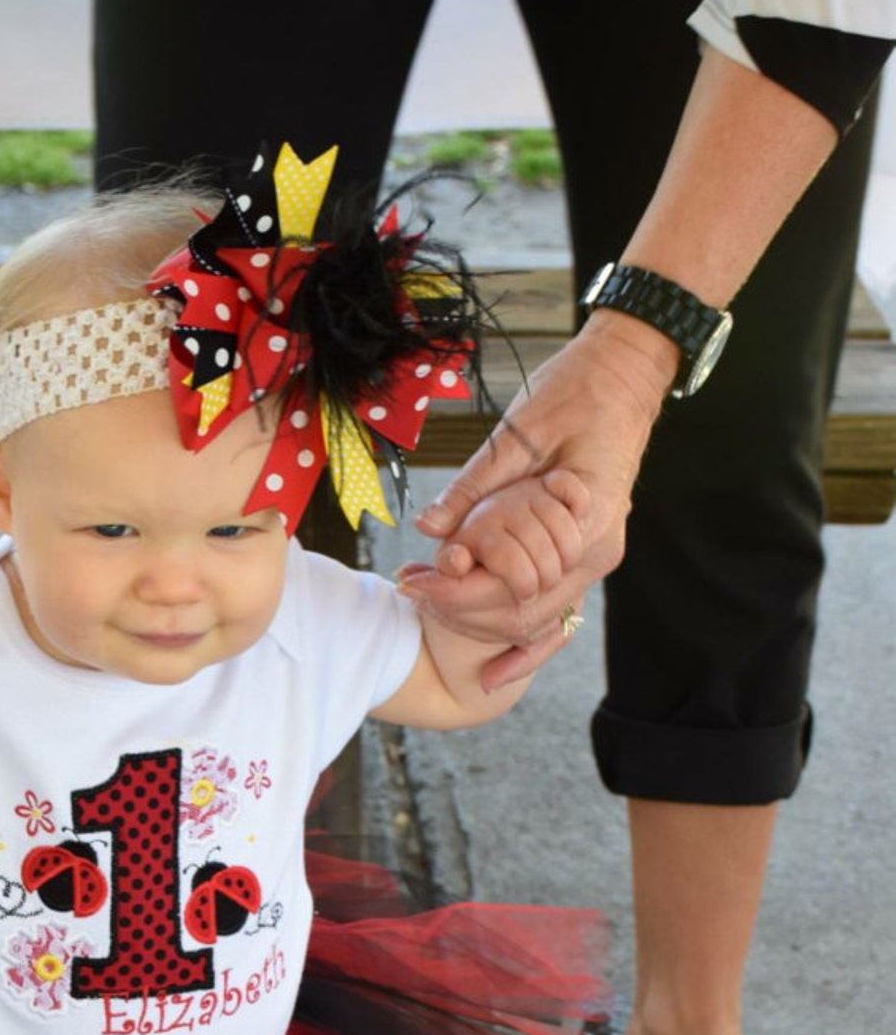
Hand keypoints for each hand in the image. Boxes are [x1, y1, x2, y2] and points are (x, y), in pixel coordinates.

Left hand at [401, 315, 673, 686]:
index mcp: (588, 523)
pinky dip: (522, 632)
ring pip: (539, 618)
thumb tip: (430, 528)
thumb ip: (476, 485)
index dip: (459, 592)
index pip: (516, 586)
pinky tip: (490, 661)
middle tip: (411, 591)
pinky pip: (556, 606)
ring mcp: (600, 554)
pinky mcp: (589, 549)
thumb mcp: (518, 434)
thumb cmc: (576, 393)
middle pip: (526, 614)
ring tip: (429, 597)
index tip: (414, 582)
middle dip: (463, 611)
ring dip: (482, 618)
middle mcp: (599, 551)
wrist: (623, 373)